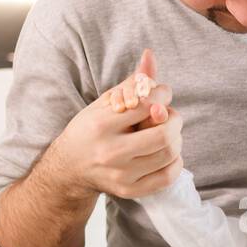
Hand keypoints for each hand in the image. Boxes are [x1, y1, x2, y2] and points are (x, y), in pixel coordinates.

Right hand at [53, 47, 182, 199]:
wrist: (69, 168)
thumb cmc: (90, 129)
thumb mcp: (105, 102)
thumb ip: (131, 82)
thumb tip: (150, 56)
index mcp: (102, 125)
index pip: (147, 104)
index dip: (162, 94)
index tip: (162, 93)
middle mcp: (110, 152)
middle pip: (163, 134)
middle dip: (174, 120)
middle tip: (170, 116)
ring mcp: (121, 175)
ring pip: (168, 154)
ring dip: (176, 139)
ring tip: (168, 133)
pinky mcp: (129, 190)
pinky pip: (167, 177)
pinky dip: (175, 162)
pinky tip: (167, 153)